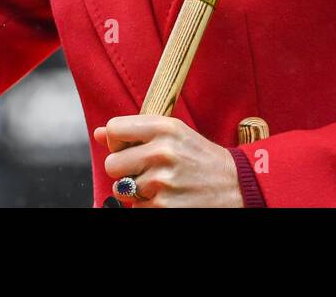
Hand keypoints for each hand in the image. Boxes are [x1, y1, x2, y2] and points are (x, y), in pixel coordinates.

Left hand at [95, 115, 243, 207]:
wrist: (236, 185)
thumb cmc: (200, 157)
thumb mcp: (174, 133)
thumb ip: (136, 131)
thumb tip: (99, 133)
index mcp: (165, 127)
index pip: (114, 129)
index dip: (117, 141)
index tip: (130, 147)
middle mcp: (162, 151)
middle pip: (111, 163)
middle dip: (123, 170)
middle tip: (145, 170)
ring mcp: (162, 180)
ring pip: (122, 189)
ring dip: (137, 190)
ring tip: (162, 184)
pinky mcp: (164, 206)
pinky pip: (135, 207)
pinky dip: (147, 206)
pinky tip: (167, 197)